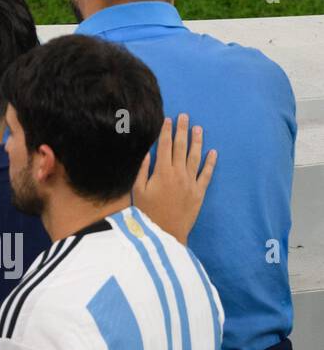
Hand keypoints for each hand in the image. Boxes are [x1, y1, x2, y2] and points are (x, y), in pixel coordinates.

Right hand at [132, 114, 216, 243]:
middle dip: (182, 130)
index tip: (167, 119)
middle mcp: (178, 174)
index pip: (165, 146)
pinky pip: (206, 174)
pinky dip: (210, 163)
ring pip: (195, 157)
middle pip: (181, 147)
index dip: (166, 132)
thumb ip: (142, 170)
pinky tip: (213, 152)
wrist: (165, 233)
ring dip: (197, 141)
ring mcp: (191, 183)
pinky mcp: (199, 192)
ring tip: (198, 128)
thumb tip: (146, 152)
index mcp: (162, 172)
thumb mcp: (138, 191)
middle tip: (184, 116)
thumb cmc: (147, 212)